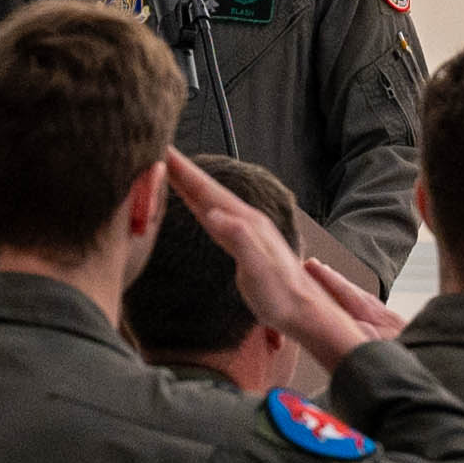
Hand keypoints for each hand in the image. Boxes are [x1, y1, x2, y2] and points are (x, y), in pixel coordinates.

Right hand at [165, 151, 389, 354]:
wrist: (303, 312)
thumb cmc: (281, 296)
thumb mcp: (258, 269)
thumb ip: (239, 239)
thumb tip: (214, 214)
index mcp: (247, 223)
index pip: (208, 192)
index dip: (185, 172)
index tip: (165, 151)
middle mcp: (246, 222)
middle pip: (208, 191)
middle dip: (184, 171)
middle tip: (160, 150)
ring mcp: (245, 232)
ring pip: (211, 201)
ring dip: (190, 185)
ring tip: (171, 170)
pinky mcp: (242, 246)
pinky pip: (214, 217)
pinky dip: (200, 205)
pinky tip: (196, 205)